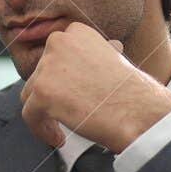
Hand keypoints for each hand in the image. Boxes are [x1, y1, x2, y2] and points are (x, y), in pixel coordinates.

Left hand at [19, 23, 170, 151]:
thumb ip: (87, 58)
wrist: (140, 112)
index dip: (60, 80)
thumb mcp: (110, 61)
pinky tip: (60, 139)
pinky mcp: (42, 91)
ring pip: (30, 95)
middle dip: (51, 97)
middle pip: (39, 75)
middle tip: (68, 115)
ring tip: (62, 130)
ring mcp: (48, 66)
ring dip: (44, 114)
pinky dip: (41, 130)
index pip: (54, 57)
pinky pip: (30, 115)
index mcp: (77, 32)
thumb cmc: (133, 92)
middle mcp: (59, 42)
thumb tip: (74, 64)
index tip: (73, 96)